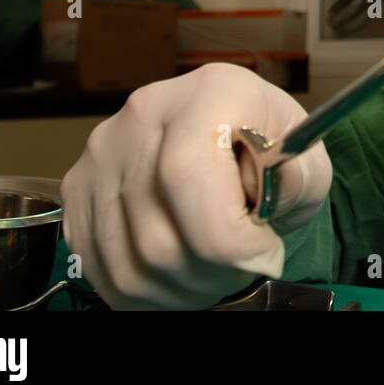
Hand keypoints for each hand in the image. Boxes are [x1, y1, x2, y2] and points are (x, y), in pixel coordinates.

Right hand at [61, 63, 332, 309]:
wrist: (228, 128)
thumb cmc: (267, 144)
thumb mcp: (305, 155)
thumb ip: (300, 180)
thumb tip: (271, 201)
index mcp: (209, 94)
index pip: (188, 176)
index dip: (229, 238)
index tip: (264, 251)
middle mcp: (144, 116)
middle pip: (159, 237)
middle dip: (214, 273)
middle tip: (245, 265)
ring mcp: (102, 155)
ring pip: (130, 265)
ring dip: (182, 288)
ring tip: (218, 270)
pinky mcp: (78, 190)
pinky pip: (102, 269)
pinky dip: (147, 290)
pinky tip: (183, 272)